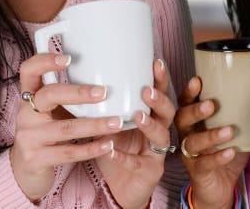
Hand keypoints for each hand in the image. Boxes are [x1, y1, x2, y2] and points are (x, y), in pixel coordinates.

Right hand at [11, 53, 122, 200]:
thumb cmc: (47, 131)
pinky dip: (91, 148)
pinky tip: (108, 144)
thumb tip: (109, 75)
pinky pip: (68, 152)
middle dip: (79, 93)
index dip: (45, 61)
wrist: (27, 170)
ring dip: (95, 125)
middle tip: (104, 92)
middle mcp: (25, 114)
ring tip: (117, 122)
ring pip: (65, 128)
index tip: (68, 58)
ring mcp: (29, 137)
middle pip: (49, 95)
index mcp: (28, 97)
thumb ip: (68, 96)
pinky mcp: (36, 159)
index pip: (28, 71)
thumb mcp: (50, 110)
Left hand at [94, 59, 177, 208]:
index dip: (161, 79)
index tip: (156, 62)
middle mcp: (158, 132)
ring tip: (137, 115)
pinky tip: (111, 150)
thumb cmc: (115, 149)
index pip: (160, 94)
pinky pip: (138, 164)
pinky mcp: (149, 173)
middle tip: (147, 90)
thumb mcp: (110, 124)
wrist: (118, 187)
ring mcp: (156, 153)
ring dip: (150, 125)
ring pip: (161, 136)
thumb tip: (80, 79)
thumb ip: (105, 106)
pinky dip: (124, 157)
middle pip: (169, 112)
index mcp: (151, 116)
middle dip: (160, 100)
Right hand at [174, 76, 248, 208]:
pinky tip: (231, 152)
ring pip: (192, 142)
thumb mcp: (233, 130)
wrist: (219, 188)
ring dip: (210, 135)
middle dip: (195, 110)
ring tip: (229, 130)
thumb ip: (240, 115)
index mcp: (193, 121)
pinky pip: (204, 164)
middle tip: (211, 104)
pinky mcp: (197, 172)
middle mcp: (187, 135)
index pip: (185, 103)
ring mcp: (190, 154)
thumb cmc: (225, 152)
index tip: (197, 80)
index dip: (189, 92)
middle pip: (182, 119)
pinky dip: (218, 157)